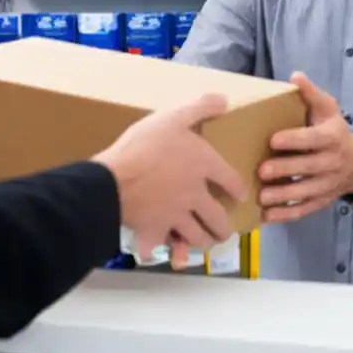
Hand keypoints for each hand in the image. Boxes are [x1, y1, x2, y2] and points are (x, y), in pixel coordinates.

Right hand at [92, 93, 246, 268]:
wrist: (112, 179)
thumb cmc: (143, 145)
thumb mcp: (172, 117)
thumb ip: (199, 108)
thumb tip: (225, 100)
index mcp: (203, 166)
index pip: (231, 181)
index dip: (238, 190)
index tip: (240, 196)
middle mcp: (195, 196)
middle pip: (218, 219)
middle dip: (223, 228)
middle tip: (224, 232)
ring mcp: (176, 217)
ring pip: (196, 237)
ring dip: (201, 242)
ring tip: (203, 242)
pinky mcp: (154, 232)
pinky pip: (159, 248)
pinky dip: (159, 251)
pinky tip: (160, 250)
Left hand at [258, 72, 352, 223]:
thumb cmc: (334, 131)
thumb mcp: (328, 109)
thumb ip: (312, 94)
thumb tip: (296, 76)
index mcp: (332, 137)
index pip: (314, 139)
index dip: (295, 139)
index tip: (273, 139)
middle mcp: (332, 162)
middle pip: (309, 168)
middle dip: (286, 169)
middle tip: (262, 170)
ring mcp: (327, 184)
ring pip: (306, 192)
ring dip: (284, 196)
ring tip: (262, 196)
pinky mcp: (322, 201)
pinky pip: (306, 210)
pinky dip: (287, 214)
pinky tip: (268, 216)